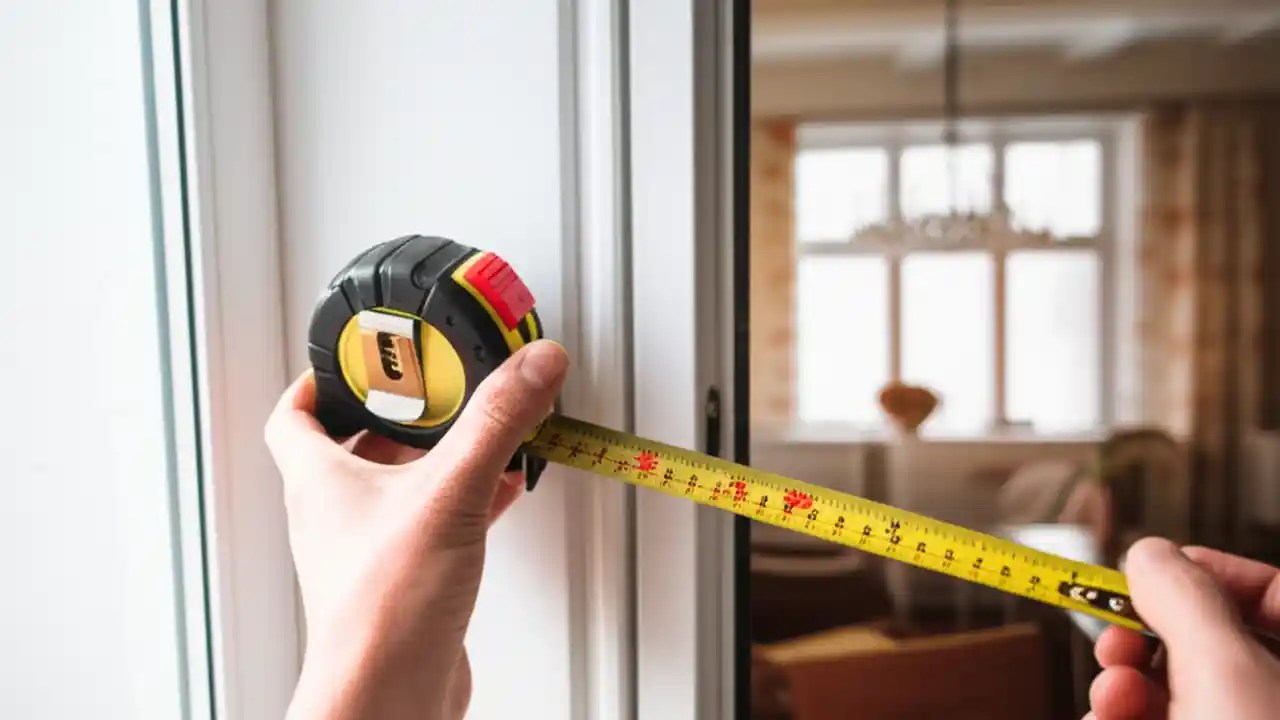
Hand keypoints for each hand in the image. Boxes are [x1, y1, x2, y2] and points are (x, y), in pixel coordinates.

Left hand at [264, 340, 567, 719]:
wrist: (389, 696)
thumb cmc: (381, 614)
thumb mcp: (447, 492)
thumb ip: (494, 421)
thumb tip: (530, 366)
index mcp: (321, 482)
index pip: (293, 414)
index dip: (317, 380)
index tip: (352, 359)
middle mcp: (336, 514)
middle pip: (351, 447)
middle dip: (394, 417)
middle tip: (427, 390)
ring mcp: (369, 550)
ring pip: (396, 487)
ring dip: (433, 459)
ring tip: (472, 434)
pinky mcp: (405, 581)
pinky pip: (433, 524)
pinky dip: (464, 501)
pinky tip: (500, 492)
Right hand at [1087, 537, 1279, 719]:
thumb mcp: (1223, 672)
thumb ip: (1187, 600)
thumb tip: (1151, 555)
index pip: (1274, 592)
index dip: (1213, 572)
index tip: (1159, 574)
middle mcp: (1275, 698)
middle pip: (1212, 640)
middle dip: (1148, 637)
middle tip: (1120, 642)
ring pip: (1177, 686)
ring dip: (1126, 681)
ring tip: (1113, 697)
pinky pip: (1157, 719)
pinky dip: (1123, 715)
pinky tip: (1107, 719)